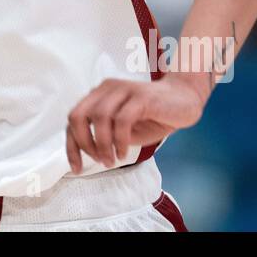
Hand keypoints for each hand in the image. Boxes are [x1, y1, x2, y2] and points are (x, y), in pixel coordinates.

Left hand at [65, 74, 208, 173]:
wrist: (184, 100)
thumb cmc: (152, 116)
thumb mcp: (122, 129)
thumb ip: (104, 134)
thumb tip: (86, 152)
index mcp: (99, 95)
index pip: (74, 118)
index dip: (71, 145)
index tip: (77, 167)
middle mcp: (107, 89)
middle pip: (78, 115)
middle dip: (83, 143)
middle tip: (98, 160)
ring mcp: (123, 90)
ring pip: (99, 117)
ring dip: (102, 145)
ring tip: (112, 160)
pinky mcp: (140, 97)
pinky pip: (121, 120)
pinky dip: (119, 141)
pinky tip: (124, 154)